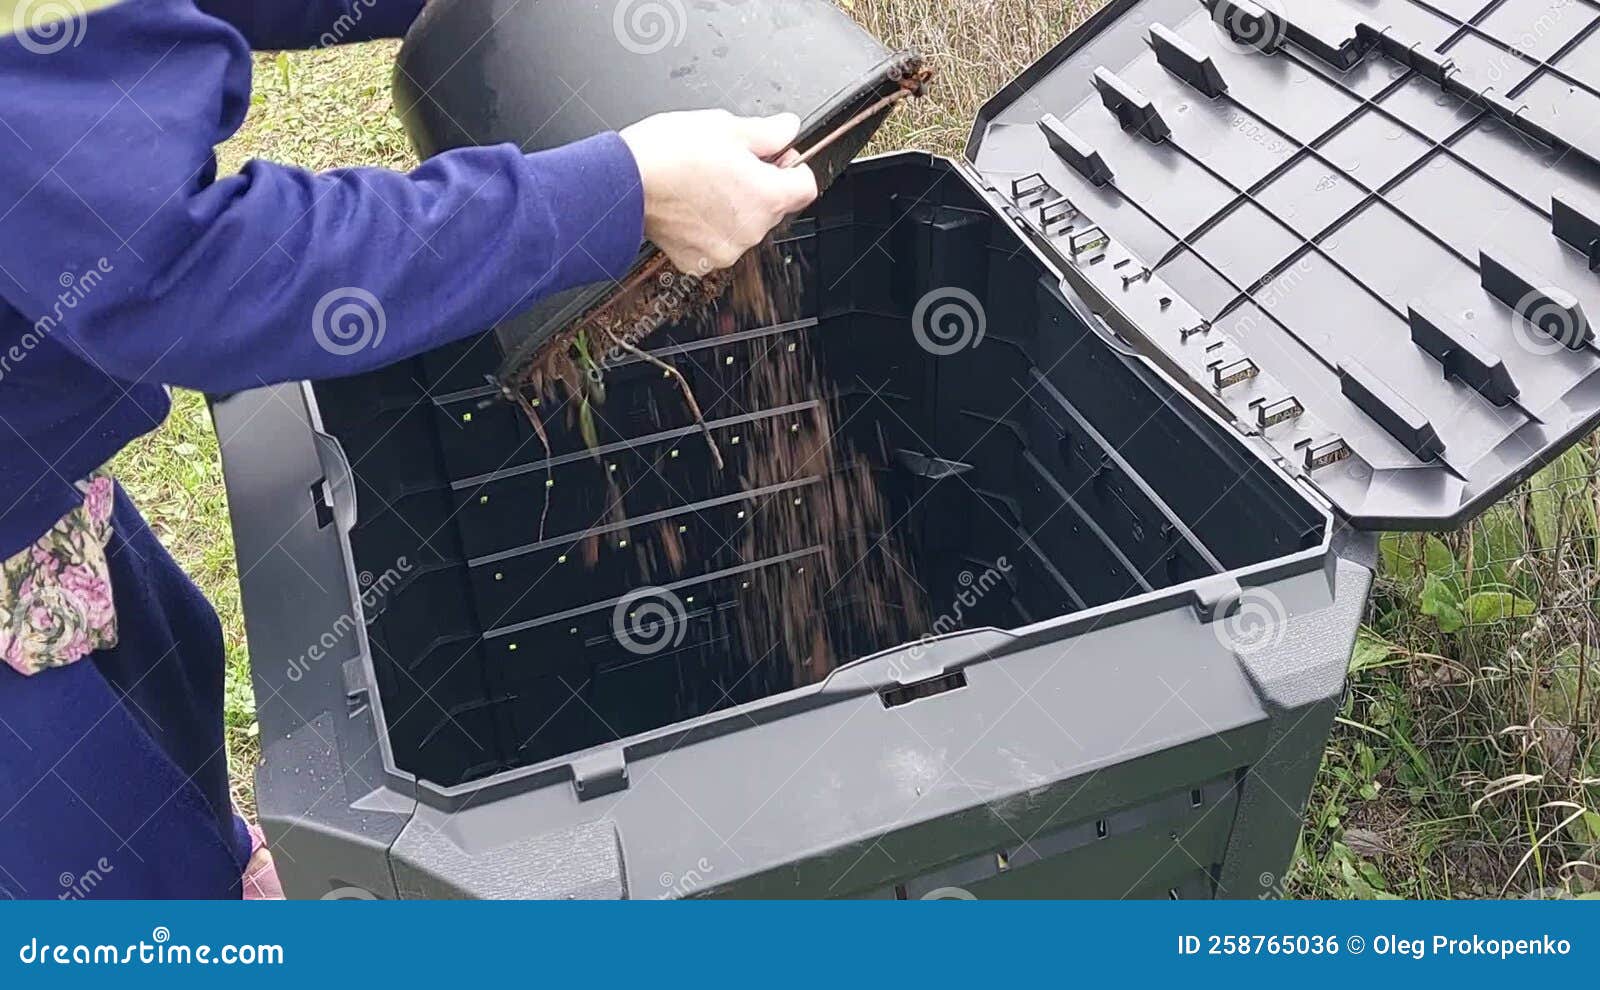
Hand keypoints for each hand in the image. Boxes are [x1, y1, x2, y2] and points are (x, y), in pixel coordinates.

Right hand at [620, 110, 818, 271]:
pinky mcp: (698, 261)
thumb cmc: (668, 153)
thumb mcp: (726, 126)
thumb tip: (787, 129)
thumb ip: (767, 131)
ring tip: (703, 183)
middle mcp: (751, 230)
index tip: (776, 157)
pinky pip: (716, 242)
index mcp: (766, 196)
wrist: (622, 183)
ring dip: (734, 208)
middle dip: (759, 186)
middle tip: (729, 164)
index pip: (805, 187)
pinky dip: (708, 227)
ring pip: (744, 226)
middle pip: (774, 207)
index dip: (793, 167)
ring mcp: (724, 250)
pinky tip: (690, 205)